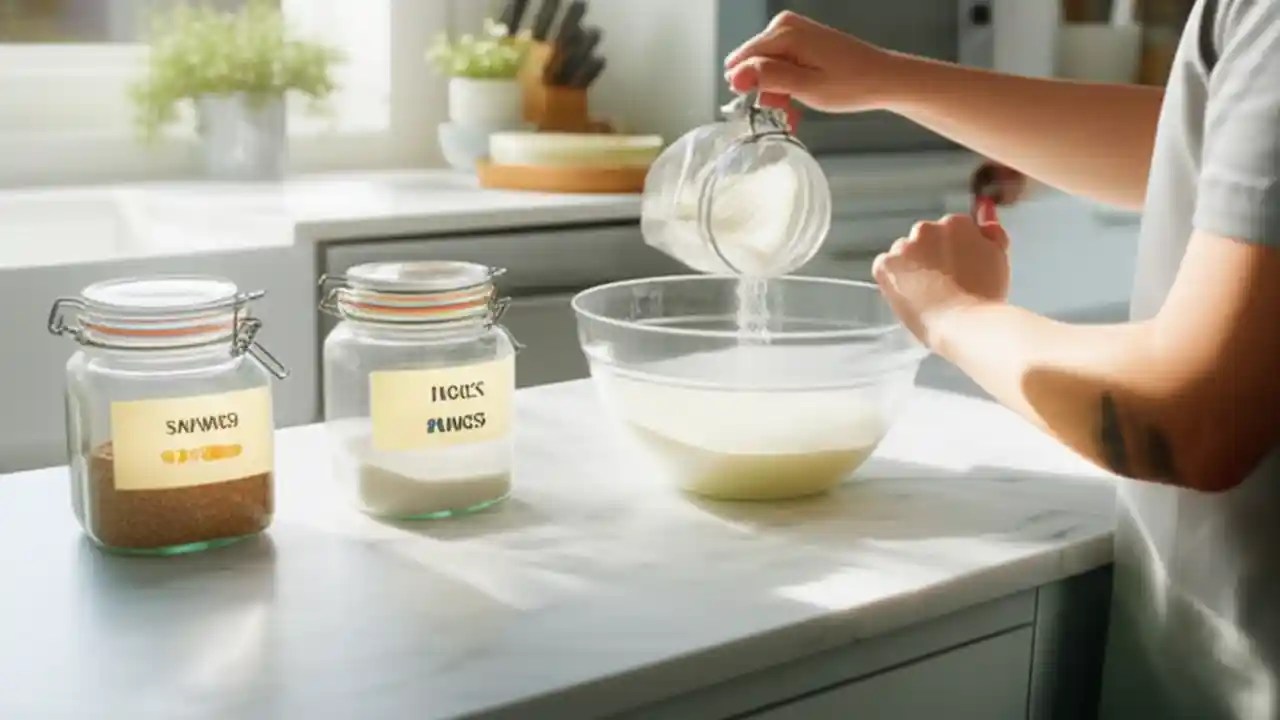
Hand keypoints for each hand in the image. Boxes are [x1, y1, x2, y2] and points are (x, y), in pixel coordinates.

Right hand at [724, 12, 901, 114]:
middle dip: (764, 90)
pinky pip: (777, 63)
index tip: (772, 106)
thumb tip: (735, 75)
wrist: (882, 77)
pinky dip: (785, 83)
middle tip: (787, 110)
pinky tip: (798, 97)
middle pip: (751, 64)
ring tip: (795, 108)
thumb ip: (769, 78)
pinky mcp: (800, 38)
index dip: (750, 89)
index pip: (741, 62)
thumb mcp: (807, 87)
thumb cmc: (851, 85)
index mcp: (784, 32)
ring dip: (775, 91)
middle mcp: (784, 24)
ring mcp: (792, 29)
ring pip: (763, 66)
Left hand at [872, 210, 1010, 350]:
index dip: (952, 253)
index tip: (957, 271)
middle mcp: (928, 228)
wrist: (964, 324)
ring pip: (903, 253)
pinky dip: (891, 279)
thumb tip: (985, 209)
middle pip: (924, 239)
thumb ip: (992, 232)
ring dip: (909, 267)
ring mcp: (904, 246)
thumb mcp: (998, 258)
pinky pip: (885, 267)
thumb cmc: (985, 297)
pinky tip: (909, 296)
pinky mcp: (885, 265)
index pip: (950, 230)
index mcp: (956, 223)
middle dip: (930, 256)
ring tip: (925, 293)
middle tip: (942, 284)